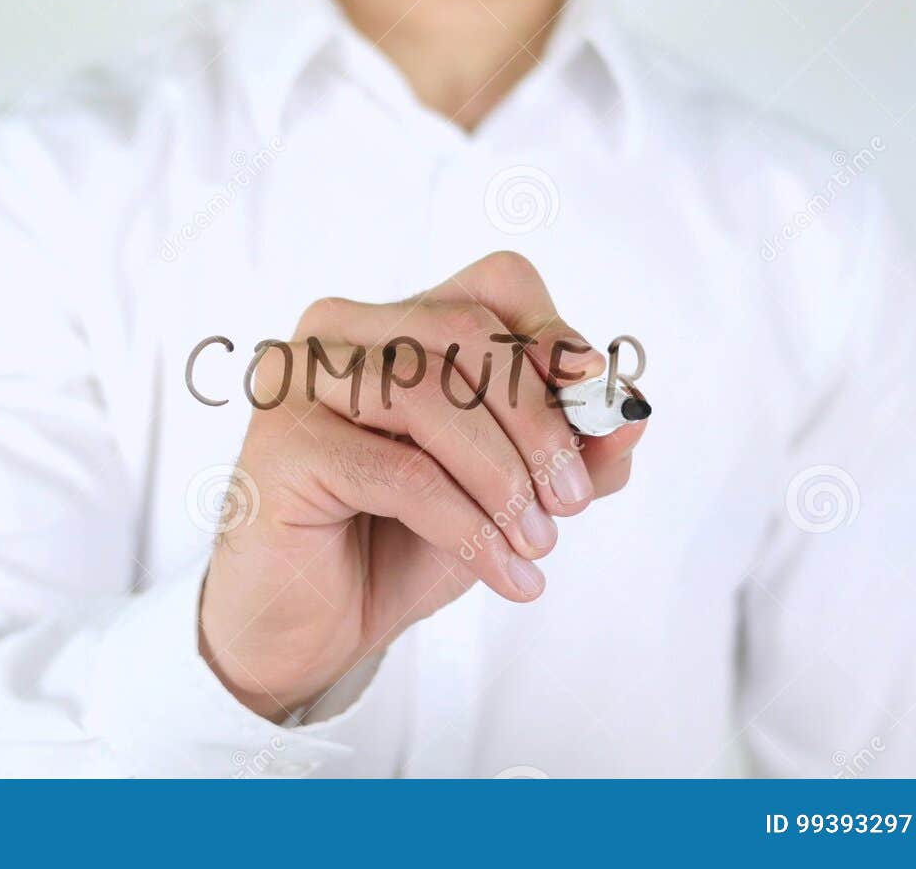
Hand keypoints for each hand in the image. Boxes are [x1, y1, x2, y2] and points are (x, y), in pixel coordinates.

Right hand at [198, 251, 647, 719]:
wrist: (307, 630)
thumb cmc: (397, 544)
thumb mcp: (506, 494)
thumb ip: (571, 451)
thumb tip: (632, 414)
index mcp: (392, 321)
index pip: (495, 285)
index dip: (557, 341)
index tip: (601, 413)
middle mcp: (338, 331)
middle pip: (467, 332)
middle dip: (540, 420)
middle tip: (572, 501)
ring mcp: (299, 379)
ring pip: (431, 394)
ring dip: (505, 478)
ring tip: (538, 545)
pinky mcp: (282, 444)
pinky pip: (401, 471)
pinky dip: (470, 527)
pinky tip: (507, 575)